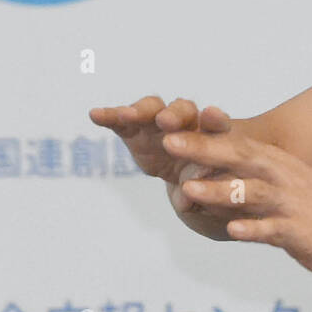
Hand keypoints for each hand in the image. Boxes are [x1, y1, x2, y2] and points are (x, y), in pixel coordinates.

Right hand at [89, 97, 245, 239]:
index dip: (213, 118)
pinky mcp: (134, 129)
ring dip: (140, 111)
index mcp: (211, 136)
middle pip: (182, 110)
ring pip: (151, 109)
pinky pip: (121, 120)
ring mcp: (158, 123)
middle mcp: (186, 123)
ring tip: (125, 115)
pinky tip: (96, 115)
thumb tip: (188, 201)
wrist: (190, 183)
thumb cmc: (204, 182)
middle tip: (165, 121)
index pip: (215, 123)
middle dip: (174, 115)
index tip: (211, 114)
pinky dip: (110, 116)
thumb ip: (199, 192)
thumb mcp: (205, 191)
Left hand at [165, 122, 311, 283]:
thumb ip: (242, 191)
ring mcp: (292, 205)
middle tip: (169, 142)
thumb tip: (200, 190)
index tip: (169, 129)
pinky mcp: (301, 233)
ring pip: (252, 193)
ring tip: (188, 190)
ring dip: (219, 191)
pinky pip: (274, 230)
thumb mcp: (282, 193)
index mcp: (278, 166)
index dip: (202, 138)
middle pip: (239, 159)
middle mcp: (284, 179)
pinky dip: (253, 229)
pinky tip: (232, 231)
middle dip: (203, 151)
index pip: (235, 146)